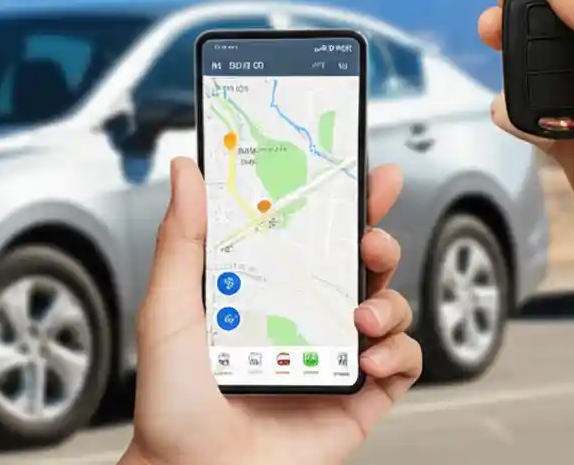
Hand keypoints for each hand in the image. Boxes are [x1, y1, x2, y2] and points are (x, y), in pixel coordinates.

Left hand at [121, 158, 419, 464]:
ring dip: (390, 298)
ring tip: (360, 313)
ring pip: (389, 307)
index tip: (362, 170)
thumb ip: (181, 240)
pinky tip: (369, 357)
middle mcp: (304, 318)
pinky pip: (403, 365)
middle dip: (378, 239)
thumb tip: (186, 170)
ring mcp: (333, 357)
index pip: (309, 234)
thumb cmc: (171, 402)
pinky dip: (399, 352)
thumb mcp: (170, 310)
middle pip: (359, 264)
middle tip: (370, 237)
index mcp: (264, 289)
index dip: (340, 200)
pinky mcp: (357, 399)